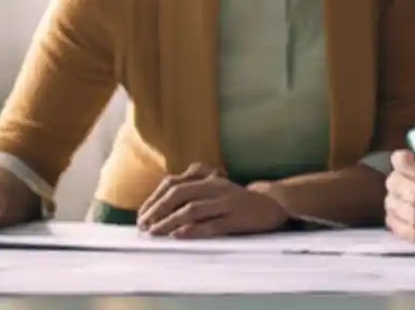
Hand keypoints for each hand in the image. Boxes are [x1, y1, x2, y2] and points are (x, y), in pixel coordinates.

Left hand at [137, 163, 288, 238]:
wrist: (272, 203)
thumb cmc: (237, 199)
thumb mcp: (215, 187)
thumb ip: (193, 188)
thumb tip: (160, 204)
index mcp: (207, 179)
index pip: (173, 184)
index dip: (154, 199)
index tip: (141, 215)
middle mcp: (215, 187)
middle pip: (179, 194)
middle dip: (157, 210)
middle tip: (144, 226)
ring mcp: (226, 202)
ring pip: (192, 209)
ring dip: (170, 221)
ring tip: (155, 233)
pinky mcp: (237, 218)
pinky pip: (212, 224)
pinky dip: (194, 230)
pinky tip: (179, 235)